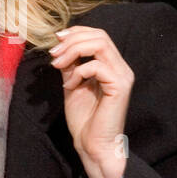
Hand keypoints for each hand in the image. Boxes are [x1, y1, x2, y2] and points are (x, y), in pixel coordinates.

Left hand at [49, 25, 132, 177]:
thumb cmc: (85, 120)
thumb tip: (60, 47)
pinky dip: (78, 72)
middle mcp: (121, 68)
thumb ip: (71, 66)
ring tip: (57, 64)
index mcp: (112, 65)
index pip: (99, 35)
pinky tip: (69, 87)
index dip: (76, 32)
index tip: (56, 40)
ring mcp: (122, 76)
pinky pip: (96, 66)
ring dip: (73, 51)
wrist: (93, 146)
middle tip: (53, 53)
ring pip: (99, 45)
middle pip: (99, 36)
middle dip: (72, 40)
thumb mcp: (73, 84)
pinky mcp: (119, 87)